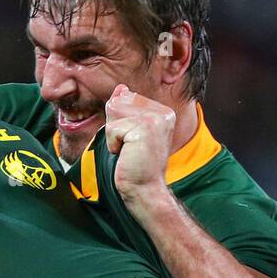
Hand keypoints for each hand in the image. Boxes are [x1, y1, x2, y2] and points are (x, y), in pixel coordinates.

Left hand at [103, 83, 175, 211]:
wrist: (146, 190)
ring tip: (129, 152)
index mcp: (163, 112)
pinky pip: (113, 129)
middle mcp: (163, 113)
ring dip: (114, 137)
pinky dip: (113, 145)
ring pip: (114, 116)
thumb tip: (121, 87)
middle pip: (119, 105)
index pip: (126, 100)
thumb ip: (126, 109)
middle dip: (116, 128)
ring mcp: (155, 119)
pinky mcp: (144, 128)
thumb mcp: (131, 132)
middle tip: (131, 149)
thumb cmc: (137, 166)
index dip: (121, 123)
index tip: (135, 143)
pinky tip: (127, 156)